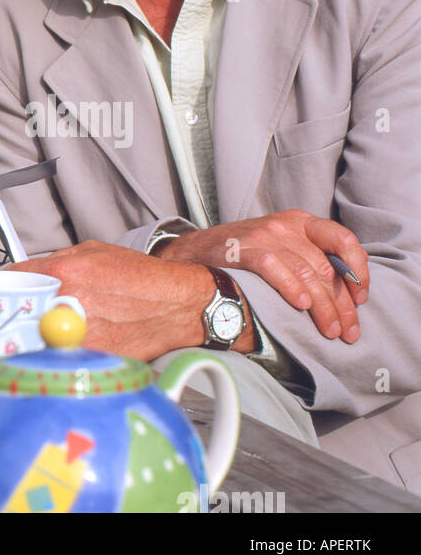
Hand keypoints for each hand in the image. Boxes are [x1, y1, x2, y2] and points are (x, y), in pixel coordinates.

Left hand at [13, 240, 220, 360]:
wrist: (178, 303)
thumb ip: (55, 262)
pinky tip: (73, 347)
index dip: (3, 286)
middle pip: (21, 313)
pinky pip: (66, 357)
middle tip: (17, 318)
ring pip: (39, 339)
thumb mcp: (92, 252)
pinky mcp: (97, 357)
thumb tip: (24, 273)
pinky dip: (63, 355)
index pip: (13, 278)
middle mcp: (71, 302)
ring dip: (38, 338)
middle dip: (17, 315)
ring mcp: (83, 333)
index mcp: (66, 271)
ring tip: (51, 334)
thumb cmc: (138, 276)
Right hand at [152, 210, 367, 343]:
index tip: (361, 299)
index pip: (342, 240)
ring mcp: (263, 236)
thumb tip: (345, 295)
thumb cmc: (243, 256)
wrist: (193, 254)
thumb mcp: (281, 247)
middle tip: (346, 332)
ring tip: (328, 330)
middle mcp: (284, 225)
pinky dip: (290, 287)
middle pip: (326, 266)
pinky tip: (300, 306)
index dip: (358, 271)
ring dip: (322, 306)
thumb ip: (309, 260)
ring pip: (306, 272)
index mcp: (299, 222)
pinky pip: (274, 268)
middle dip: (341, 304)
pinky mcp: (242, 249)